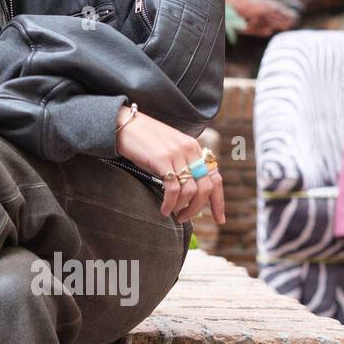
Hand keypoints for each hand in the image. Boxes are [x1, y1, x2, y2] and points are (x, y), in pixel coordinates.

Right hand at [115, 105, 225, 225]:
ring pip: (191, 190)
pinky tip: (163, 210)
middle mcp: (189, 150)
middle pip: (206, 187)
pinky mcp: (161, 159)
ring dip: (183, 208)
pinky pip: (173, 189)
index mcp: (194, 148)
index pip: (215, 178)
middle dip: (197, 208)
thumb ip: (181, 164)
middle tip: (185, 218)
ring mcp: (176, 154)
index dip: (218, 201)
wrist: (124, 124)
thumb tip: (187, 193)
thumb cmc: (143, 141)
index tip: (219, 219)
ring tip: (172, 214)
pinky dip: (170, 203)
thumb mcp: (169, 151)